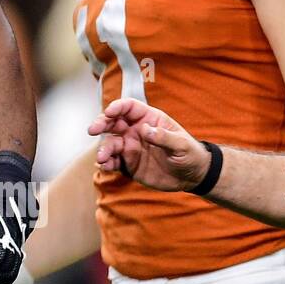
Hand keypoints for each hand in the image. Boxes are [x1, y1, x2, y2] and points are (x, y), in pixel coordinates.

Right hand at [88, 97, 209, 191]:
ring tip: (102, 158)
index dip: (117, 107)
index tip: (109, 112)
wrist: (191, 177)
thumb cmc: (190, 155)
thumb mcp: (182, 145)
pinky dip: (106, 163)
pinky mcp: (128, 163)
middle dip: (101, 123)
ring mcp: (130, 147)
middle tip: (92, 130)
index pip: (129, 107)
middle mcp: (135, 131)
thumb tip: (145, 129)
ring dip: (103, 149)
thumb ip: (164, 137)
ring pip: (110, 143)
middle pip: (113, 122)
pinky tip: (105, 166)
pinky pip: (113, 161)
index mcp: (148, 119)